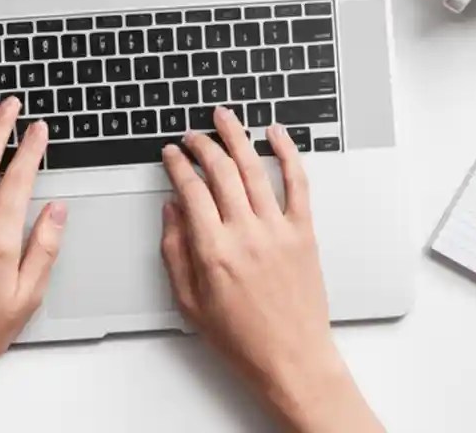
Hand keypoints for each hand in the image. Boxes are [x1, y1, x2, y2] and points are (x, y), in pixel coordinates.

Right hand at [160, 108, 382, 432]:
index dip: (178, 165)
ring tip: (225, 117)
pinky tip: (276, 134)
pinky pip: (297, 182)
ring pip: (254, 168)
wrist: (292, 358)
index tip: (171, 153)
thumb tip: (172, 210)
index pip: (190, 191)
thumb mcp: (190, 303)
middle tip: (193, 135)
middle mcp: (246, 234)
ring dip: (237, 136)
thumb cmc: (242, 339)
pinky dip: (287, 153)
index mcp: (213, 252)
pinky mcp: (304, 232)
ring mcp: (278, 230)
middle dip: (202, 145)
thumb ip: (175, 252)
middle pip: (220, 171)